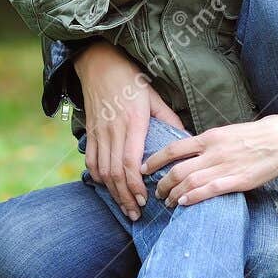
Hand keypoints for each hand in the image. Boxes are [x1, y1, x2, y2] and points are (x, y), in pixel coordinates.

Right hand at [75, 41, 185, 220]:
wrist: (99, 63)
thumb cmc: (131, 79)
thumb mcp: (154, 96)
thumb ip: (169, 119)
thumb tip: (186, 138)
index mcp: (133, 123)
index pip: (130, 163)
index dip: (135, 186)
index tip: (144, 200)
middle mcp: (113, 130)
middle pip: (116, 173)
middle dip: (125, 197)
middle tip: (136, 214)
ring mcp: (99, 132)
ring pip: (102, 171)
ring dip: (112, 192)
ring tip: (124, 206)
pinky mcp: (90, 131)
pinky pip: (90, 160)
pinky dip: (98, 176)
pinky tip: (107, 186)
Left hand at [142, 111, 277, 207]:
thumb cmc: (253, 136)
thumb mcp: (225, 132)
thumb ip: (206, 143)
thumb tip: (188, 153)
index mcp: (208, 138)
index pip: (173, 149)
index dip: (154, 160)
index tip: (143, 168)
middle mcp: (212, 152)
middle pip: (177, 170)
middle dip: (163, 183)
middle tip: (157, 192)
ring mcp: (224, 167)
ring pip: (190, 182)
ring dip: (175, 194)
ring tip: (168, 202)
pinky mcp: (237, 181)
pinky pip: (209, 190)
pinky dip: (193, 198)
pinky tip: (184, 203)